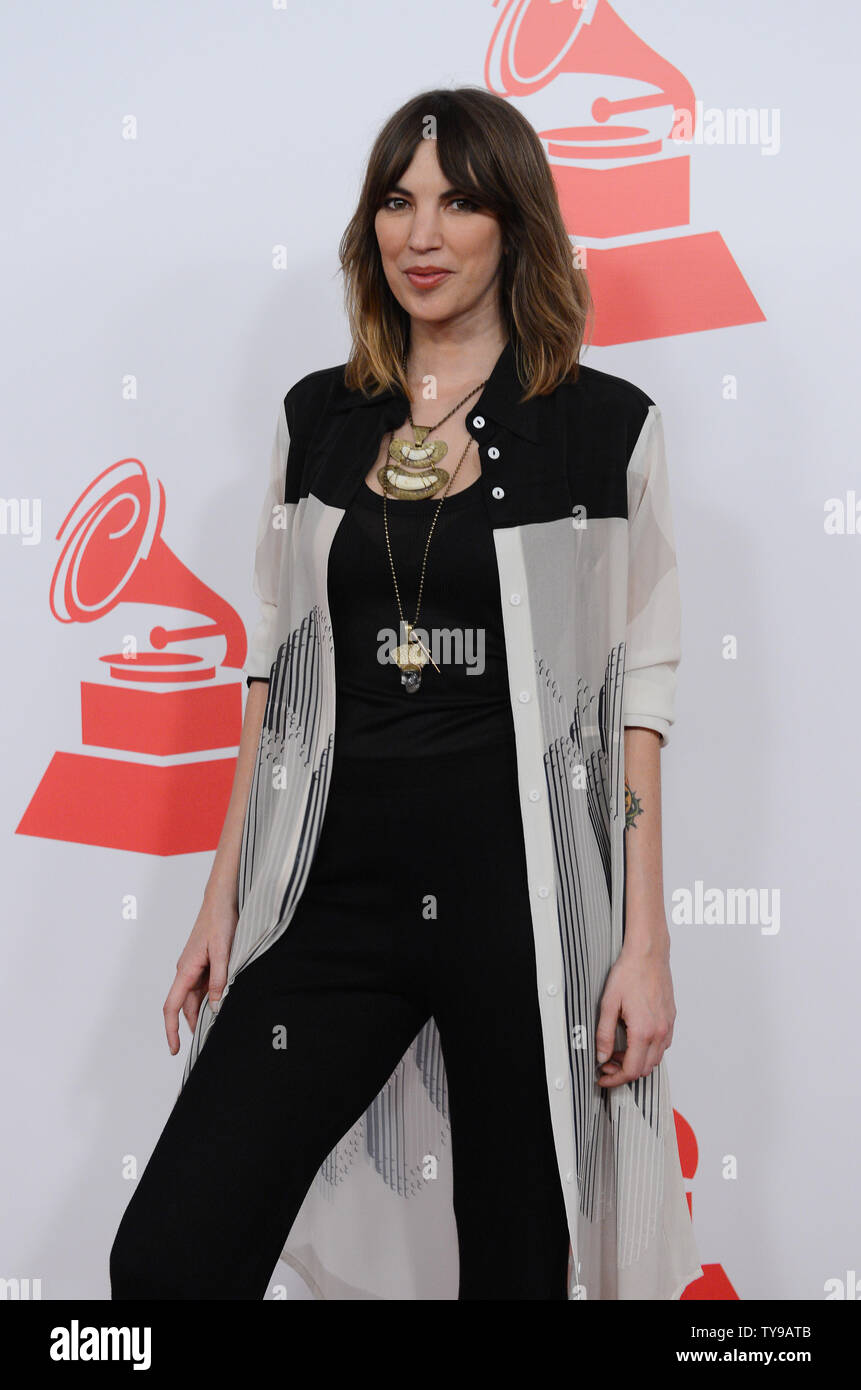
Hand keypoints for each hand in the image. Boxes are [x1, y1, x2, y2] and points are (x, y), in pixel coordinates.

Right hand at [162, 893, 237, 1055]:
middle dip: (193, 1025)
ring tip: (218, 1026)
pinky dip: (211, 998)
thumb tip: (215, 1006)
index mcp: (185, 970)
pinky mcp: (204, 963)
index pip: (172, 1006)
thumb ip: (219, 979)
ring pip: (196, 997)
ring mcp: (194, 967)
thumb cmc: (219, 920)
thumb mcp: (223, 951)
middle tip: (208, 1042)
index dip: (171, 1030)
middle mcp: (186, 971)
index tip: (174, 1049)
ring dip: (204, 1011)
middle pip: (186, 1006)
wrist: (221, 899)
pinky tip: (222, 1002)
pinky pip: (203, 986)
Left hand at [594, 936, 675, 1087]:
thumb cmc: (630, 973)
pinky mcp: (670, 1019)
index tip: (604, 1077)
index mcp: (643, 1031)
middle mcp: (659, 1032)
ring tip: (618, 1051)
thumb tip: (601, 1055)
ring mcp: (667, 1026)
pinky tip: (634, 1039)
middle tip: (606, 1063)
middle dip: (623, 1071)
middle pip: (644, 1069)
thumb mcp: (608, 1004)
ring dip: (636, 1061)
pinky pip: (662, 1045)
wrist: (648, 955)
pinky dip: (648, 1051)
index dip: (615, 1079)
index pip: (631, 1070)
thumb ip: (604, 1034)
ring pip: (655, 1059)